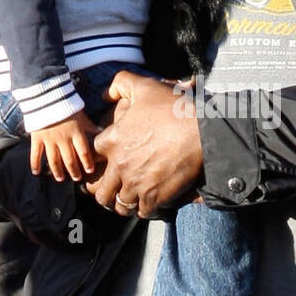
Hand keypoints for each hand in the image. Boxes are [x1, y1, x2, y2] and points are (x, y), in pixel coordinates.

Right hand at [30, 110, 99, 181]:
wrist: (46, 96)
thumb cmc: (66, 104)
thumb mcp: (81, 114)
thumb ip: (89, 125)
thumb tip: (102, 131)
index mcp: (76, 133)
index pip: (84, 152)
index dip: (87, 163)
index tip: (89, 171)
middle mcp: (63, 139)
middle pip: (70, 160)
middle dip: (74, 171)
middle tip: (77, 178)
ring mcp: (49, 140)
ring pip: (54, 161)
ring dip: (57, 171)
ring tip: (60, 178)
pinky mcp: (37, 138)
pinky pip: (36, 154)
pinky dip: (35, 164)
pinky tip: (36, 172)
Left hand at [84, 71, 203, 216]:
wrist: (202, 132)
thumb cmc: (173, 108)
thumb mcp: (144, 86)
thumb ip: (121, 83)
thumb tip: (106, 93)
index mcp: (112, 141)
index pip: (93, 156)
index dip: (99, 159)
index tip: (107, 161)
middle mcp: (119, 165)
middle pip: (100, 189)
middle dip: (105, 190)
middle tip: (112, 188)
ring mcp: (135, 183)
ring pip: (118, 204)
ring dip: (123, 203)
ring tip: (129, 199)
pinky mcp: (154, 197)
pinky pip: (142, 212)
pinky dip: (144, 209)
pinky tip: (149, 203)